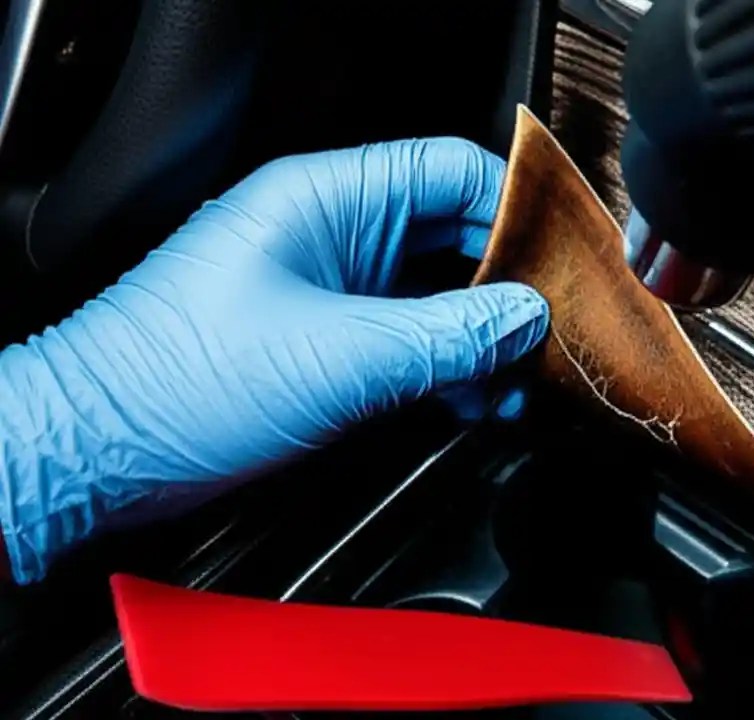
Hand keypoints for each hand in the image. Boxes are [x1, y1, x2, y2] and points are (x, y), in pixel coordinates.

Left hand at [0, 138, 548, 584]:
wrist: (96, 455)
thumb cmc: (175, 382)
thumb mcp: (339, 355)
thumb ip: (448, 335)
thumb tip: (524, 317)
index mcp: (327, 198)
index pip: (453, 171)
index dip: (520, 208)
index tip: (567, 254)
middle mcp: (336, 233)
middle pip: (458, 237)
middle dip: (514, 286)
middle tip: (558, 330)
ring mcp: (336, 290)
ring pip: (442, 295)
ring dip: (487, 337)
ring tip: (526, 378)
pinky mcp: (332, 344)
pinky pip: (415, 340)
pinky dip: (454, 368)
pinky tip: (481, 398)